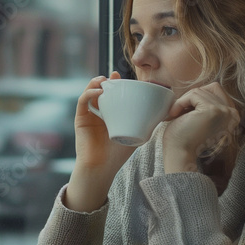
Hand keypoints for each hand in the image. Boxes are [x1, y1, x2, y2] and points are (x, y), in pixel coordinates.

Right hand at [65, 72, 136, 211]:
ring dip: (95, 83)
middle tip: (115, 76)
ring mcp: (89, 115)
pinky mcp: (80, 119)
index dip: (116, 84)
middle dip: (106, 80)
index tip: (123, 77)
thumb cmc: (118, 155)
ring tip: (104, 80)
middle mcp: (98, 112)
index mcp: (110, 115)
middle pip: (100, 90)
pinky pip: (82, 102)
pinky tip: (98, 91)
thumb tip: (164, 113)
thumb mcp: (136, 136)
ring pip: (89, 92)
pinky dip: (89, 93)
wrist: (102, 168)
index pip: (112, 95)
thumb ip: (146, 125)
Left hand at [161, 83, 241, 172]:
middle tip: (179, 112)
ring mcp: (224, 112)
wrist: (179, 154)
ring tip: (175, 116)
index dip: (198, 98)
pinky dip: (180, 102)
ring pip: (200, 91)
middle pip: (211, 87)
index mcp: (232, 117)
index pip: (216, 90)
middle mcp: (232, 114)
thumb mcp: (201, 117)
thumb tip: (200, 88)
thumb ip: (206, 104)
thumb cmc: (185, 138)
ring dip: (183, 102)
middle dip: (192, 97)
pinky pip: (193, 94)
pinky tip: (174, 115)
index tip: (186, 113)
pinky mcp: (213, 111)